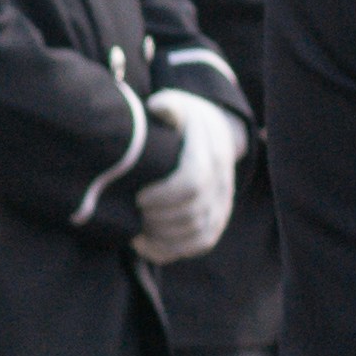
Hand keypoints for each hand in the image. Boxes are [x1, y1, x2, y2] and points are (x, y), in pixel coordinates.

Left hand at [134, 97, 247, 268]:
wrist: (212, 133)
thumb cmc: (183, 119)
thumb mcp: (176, 105)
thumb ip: (168, 106)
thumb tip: (158, 107)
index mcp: (213, 155)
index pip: (191, 184)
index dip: (162, 196)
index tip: (138, 195)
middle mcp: (222, 184)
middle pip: (191, 214)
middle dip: (157, 217)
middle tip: (133, 211)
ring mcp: (222, 205)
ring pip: (196, 235)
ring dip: (161, 236)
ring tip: (135, 227)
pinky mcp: (216, 221)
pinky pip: (198, 245)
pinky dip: (169, 250)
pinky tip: (142, 244)